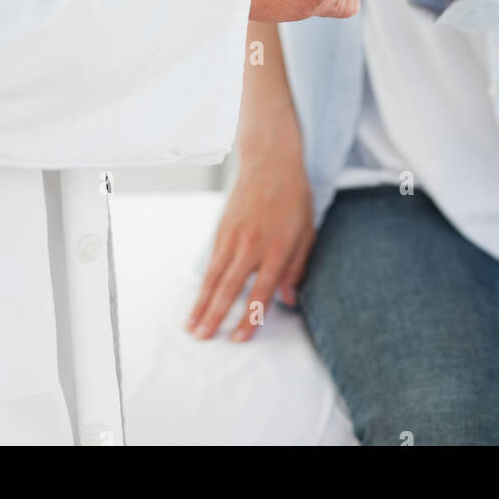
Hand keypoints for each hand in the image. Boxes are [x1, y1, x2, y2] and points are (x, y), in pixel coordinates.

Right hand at [186, 145, 314, 341]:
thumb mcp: (307, 231)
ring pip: (213, 275)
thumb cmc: (294, 196)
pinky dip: (203, 281)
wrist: (270, 160)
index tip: (237, 339)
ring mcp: (234, 235)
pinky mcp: (222, 227)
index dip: (248, 318)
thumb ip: (297, 268)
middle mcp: (252, 244)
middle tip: (202, 338)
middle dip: (215, 315)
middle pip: (229, 287)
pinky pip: (212, 260)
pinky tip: (198, 298)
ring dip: (201, 303)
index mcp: (278, 248)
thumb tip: (289, 300)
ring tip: (191, 325)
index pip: (261, 292)